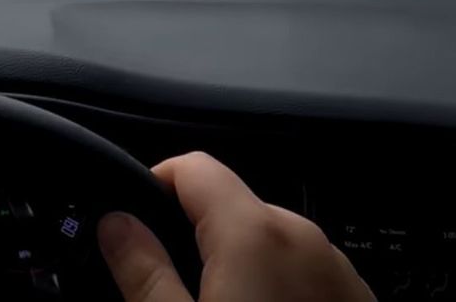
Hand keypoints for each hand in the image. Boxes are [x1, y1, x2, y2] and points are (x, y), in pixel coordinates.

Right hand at [99, 152, 373, 301]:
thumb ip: (142, 272)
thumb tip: (116, 227)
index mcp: (253, 232)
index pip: (192, 167)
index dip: (152, 188)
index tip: (132, 227)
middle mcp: (304, 239)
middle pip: (231, 207)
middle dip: (194, 241)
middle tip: (171, 299)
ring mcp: (339, 272)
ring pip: (269, 246)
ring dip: (239, 271)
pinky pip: (303, 278)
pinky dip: (277, 294)